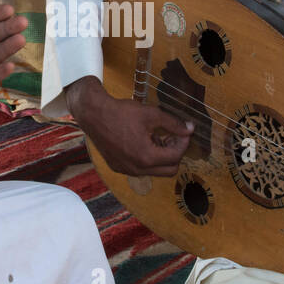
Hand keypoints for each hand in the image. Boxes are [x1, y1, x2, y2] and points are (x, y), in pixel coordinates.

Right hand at [67, 75, 193, 176]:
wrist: (93, 114)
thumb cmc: (121, 113)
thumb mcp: (151, 114)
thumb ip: (173, 123)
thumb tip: (189, 129)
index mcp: (147, 157)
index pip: (175, 156)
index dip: (183, 142)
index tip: (183, 131)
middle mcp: (137, 168)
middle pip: (169, 170)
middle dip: (174, 153)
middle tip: (172, 136)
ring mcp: (126, 170)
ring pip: (154, 170)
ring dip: (161, 157)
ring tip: (156, 137)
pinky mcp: (118, 167)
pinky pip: (140, 168)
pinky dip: (147, 158)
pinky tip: (143, 141)